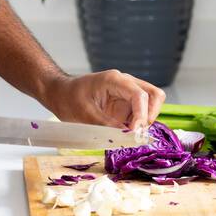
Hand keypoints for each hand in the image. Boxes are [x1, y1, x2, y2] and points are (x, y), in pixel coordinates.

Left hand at [41, 69, 165, 134]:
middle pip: (154, 95)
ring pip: (151, 105)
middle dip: (150, 116)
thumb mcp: (85, 114)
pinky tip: (126, 134)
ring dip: (145, 121)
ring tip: (130, 135)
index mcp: (115, 80)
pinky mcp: (126, 104)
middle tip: (137, 134)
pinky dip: (138, 125)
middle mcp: (126, 83)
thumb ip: (107, 124)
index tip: (135, 133)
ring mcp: (128, 93)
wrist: (60, 94)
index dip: (141, 115)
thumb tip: (126, 136)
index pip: (140, 95)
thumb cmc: (69, 99)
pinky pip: (141, 113)